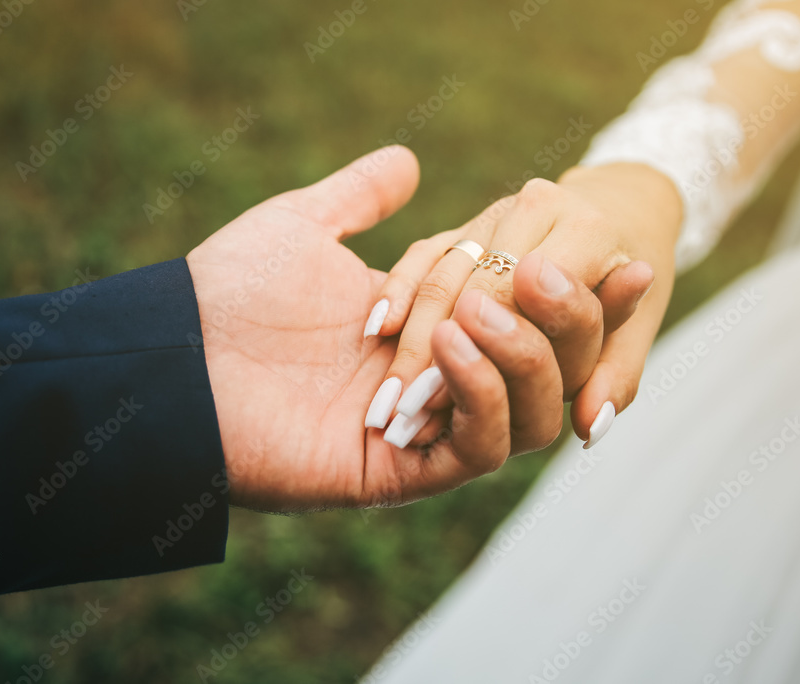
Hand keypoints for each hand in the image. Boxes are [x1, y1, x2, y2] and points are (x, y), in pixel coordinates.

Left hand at [185, 146, 577, 511]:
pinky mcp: (406, 476)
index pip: (533, 322)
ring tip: (499, 301)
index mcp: (434, 334)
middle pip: (551, 373)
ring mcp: (428, 436)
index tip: (624, 256)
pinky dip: (484, 396)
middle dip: (573, 325)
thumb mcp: (306, 225)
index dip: (580, 293)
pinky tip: (458, 340)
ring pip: (531, 417)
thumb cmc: (233, 291)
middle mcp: (442, 388)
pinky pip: (481, 450)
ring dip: (530, 358)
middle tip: (560, 269)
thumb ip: (361, 195)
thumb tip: (406, 159)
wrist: (176, 355)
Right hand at [363, 162, 681, 448]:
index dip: (485, 348)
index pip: (524, 293)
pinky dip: (399, 288)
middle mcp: (537, 206)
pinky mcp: (468, 222)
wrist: (622, 210)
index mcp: (587, 228)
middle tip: (409, 406)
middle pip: (476, 282)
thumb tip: (591, 425)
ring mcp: (497, 211)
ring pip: (443, 269)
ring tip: (390, 392)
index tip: (450, 403)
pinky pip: (425, 252)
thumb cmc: (631, 284)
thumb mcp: (635, 331)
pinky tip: (380, 329)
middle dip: (440, 348)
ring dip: (414, 333)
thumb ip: (616, 374)